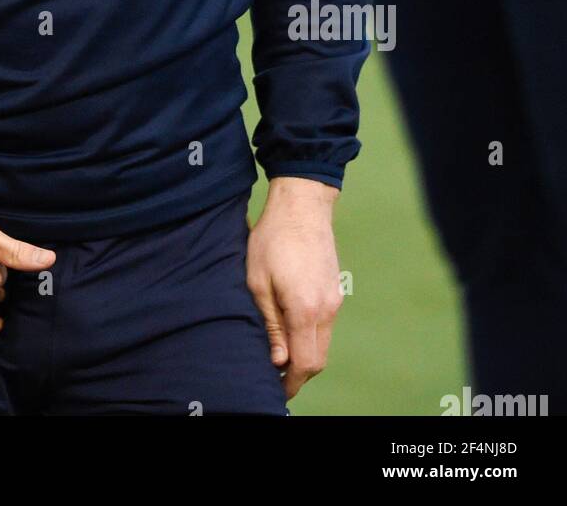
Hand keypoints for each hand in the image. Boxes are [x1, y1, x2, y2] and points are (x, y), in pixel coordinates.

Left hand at [245, 177, 343, 399]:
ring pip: (323, 343)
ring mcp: (335, 299)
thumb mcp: (258, 282)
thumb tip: (278, 361)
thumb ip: (271, 324)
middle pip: (318, 359)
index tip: (276, 389)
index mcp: (305, 309)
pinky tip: (291, 328)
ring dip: (305, 354)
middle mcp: (326, 309)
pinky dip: (311, 336)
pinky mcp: (335, 290)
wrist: (302, 205)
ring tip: (279, 353)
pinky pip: (326, 325)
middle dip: (298, 373)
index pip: (305, 363)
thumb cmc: (272, 239)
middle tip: (275, 376)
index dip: (291, 382)